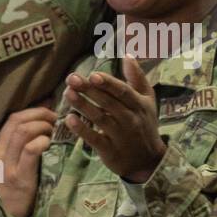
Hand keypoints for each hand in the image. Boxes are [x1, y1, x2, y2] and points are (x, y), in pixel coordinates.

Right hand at [0, 107, 57, 216]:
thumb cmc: (12, 198)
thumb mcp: (9, 171)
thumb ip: (20, 151)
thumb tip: (42, 127)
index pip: (11, 120)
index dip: (33, 111)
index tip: (49, 113)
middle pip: (18, 121)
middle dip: (41, 114)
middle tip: (57, 120)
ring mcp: (7, 167)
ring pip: (23, 132)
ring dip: (44, 126)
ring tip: (55, 132)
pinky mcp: (19, 179)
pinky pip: (31, 150)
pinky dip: (43, 141)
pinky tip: (51, 145)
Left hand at [63, 54, 164, 182]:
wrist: (148, 161)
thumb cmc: (145, 125)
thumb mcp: (148, 101)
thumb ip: (138, 78)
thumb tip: (128, 55)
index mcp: (139, 105)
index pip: (122, 91)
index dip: (107, 83)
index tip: (92, 75)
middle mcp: (130, 119)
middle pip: (108, 103)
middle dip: (89, 90)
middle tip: (71, 78)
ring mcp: (120, 136)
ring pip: (100, 118)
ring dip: (83, 105)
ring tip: (68, 93)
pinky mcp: (109, 151)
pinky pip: (95, 139)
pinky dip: (82, 130)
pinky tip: (69, 119)